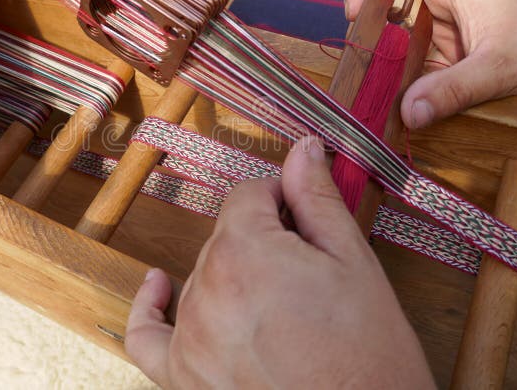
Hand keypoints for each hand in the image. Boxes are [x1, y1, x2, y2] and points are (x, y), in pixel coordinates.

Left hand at [125, 136, 434, 388]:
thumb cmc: (370, 355)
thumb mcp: (354, 263)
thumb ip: (317, 199)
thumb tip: (302, 148)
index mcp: (246, 252)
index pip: (247, 195)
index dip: (279, 199)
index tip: (301, 214)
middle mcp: (206, 290)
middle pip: (225, 236)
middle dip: (262, 240)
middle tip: (306, 273)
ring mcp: (189, 338)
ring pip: (201, 277)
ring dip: (233, 277)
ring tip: (282, 308)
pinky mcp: (181, 378)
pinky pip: (146, 334)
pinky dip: (151, 306)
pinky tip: (157, 284)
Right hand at [345, 0, 516, 128]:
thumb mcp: (502, 68)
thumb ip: (453, 91)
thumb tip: (407, 115)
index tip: (354, 20)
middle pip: (390, 4)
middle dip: (372, 36)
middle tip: (363, 73)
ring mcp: (452, 22)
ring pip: (404, 36)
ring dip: (392, 64)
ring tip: (381, 95)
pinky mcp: (459, 46)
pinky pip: (423, 57)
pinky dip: (412, 78)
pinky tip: (410, 101)